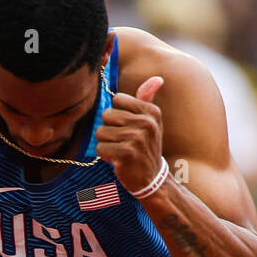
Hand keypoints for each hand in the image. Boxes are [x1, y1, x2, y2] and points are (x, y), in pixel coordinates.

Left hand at [95, 76, 164, 194]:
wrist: (152, 178)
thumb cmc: (146, 147)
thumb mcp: (151, 122)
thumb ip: (147, 99)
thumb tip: (157, 78)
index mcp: (151, 111)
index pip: (117, 99)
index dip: (116, 114)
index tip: (126, 127)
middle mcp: (146, 123)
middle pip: (106, 114)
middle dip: (108, 129)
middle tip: (120, 141)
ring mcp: (137, 138)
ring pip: (101, 132)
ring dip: (105, 143)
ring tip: (118, 150)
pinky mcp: (127, 154)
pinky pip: (100, 148)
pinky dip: (104, 155)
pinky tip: (115, 160)